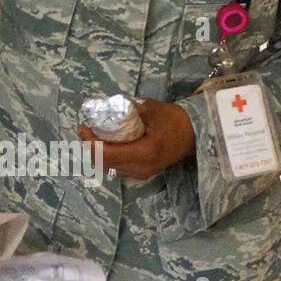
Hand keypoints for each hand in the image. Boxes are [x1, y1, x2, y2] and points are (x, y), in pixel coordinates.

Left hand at [78, 98, 195, 180]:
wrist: (196, 134)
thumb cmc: (175, 120)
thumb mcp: (151, 109)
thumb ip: (128, 110)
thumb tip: (106, 107)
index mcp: (143, 153)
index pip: (106, 154)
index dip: (89, 142)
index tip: (83, 126)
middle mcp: (140, 168)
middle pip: (103, 163)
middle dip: (90, 147)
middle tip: (86, 129)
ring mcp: (142, 173)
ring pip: (109, 168)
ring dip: (97, 153)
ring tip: (94, 135)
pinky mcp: (143, 173)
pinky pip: (118, 168)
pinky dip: (108, 157)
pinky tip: (107, 143)